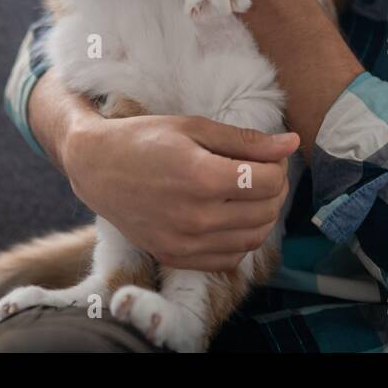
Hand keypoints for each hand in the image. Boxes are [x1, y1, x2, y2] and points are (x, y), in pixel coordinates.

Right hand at [64, 110, 298, 270]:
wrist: (96, 168)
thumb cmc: (145, 140)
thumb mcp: (195, 127)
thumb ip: (247, 140)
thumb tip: (291, 143)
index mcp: (202, 177)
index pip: (269, 181)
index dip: (278, 166)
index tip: (269, 156)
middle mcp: (195, 216)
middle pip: (266, 211)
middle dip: (275, 189)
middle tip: (263, 172)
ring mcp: (184, 242)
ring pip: (253, 239)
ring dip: (263, 216)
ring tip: (250, 194)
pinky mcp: (175, 256)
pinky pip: (229, 259)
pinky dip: (240, 240)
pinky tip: (231, 218)